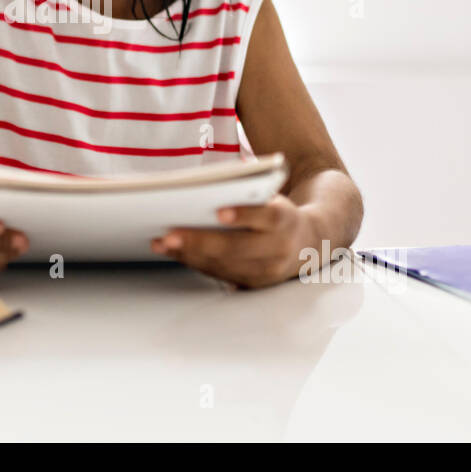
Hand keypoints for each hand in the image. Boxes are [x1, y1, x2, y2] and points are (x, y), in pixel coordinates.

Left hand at [151, 194, 315, 288]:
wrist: (308, 243)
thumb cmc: (278, 212)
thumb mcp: (272, 196)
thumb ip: (248, 193)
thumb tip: (206, 187)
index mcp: (286, 219)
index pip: (267, 217)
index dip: (244, 215)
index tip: (219, 212)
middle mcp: (279, 249)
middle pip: (236, 247)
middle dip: (200, 241)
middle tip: (169, 234)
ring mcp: (266, 271)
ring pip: (224, 265)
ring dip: (190, 254)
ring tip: (162, 243)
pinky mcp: (254, 284)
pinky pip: (220, 275)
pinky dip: (195, 262)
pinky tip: (174, 252)